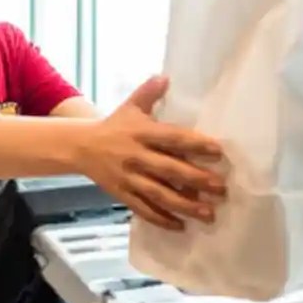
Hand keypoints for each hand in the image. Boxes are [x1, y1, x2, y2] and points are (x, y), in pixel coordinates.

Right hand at [75, 75, 224, 229]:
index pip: (172, 138)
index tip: (218, 151)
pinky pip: (143, 209)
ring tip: (208, 213)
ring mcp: (129, 178)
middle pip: (170, 170)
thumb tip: (166, 76)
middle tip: (221, 188)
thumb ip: (149, 93)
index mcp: (141, 133)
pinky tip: (180, 226)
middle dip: (197, 180)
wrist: (80, 146)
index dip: (195, 144)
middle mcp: (136, 156)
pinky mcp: (122, 194)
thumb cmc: (114, 126)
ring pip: (159, 194)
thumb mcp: (130, 106)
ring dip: (185, 205)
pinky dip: (161, 219)